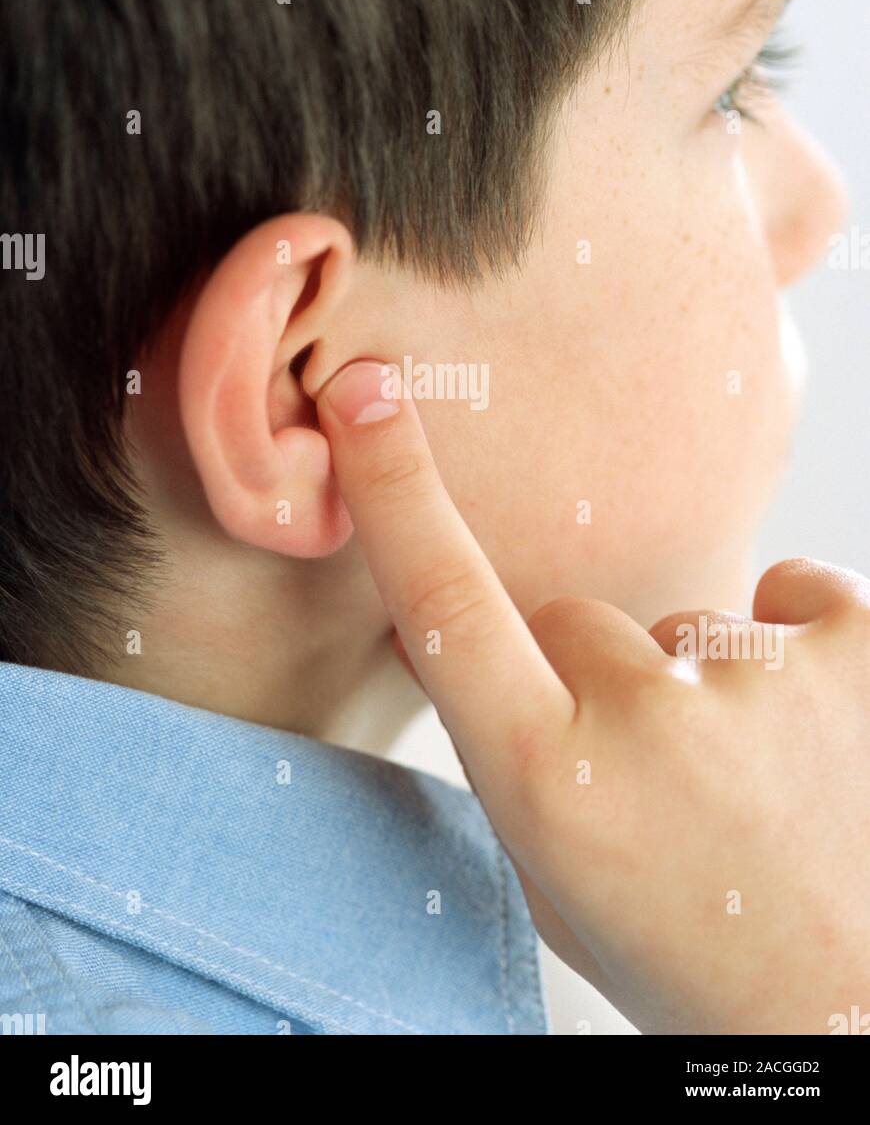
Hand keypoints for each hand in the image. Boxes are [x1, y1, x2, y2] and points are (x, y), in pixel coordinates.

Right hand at [317, 360, 869, 1034]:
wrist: (838, 1008)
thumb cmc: (683, 945)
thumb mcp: (551, 870)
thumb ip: (517, 743)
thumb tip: (501, 637)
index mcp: (544, 779)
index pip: (442, 600)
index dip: (393, 487)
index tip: (363, 392)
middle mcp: (641, 719)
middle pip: (573, 619)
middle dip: (596, 674)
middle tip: (659, 773)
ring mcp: (757, 678)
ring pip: (683, 621)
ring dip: (702, 680)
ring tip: (753, 778)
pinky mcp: (858, 647)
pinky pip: (789, 593)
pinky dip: (796, 648)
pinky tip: (815, 730)